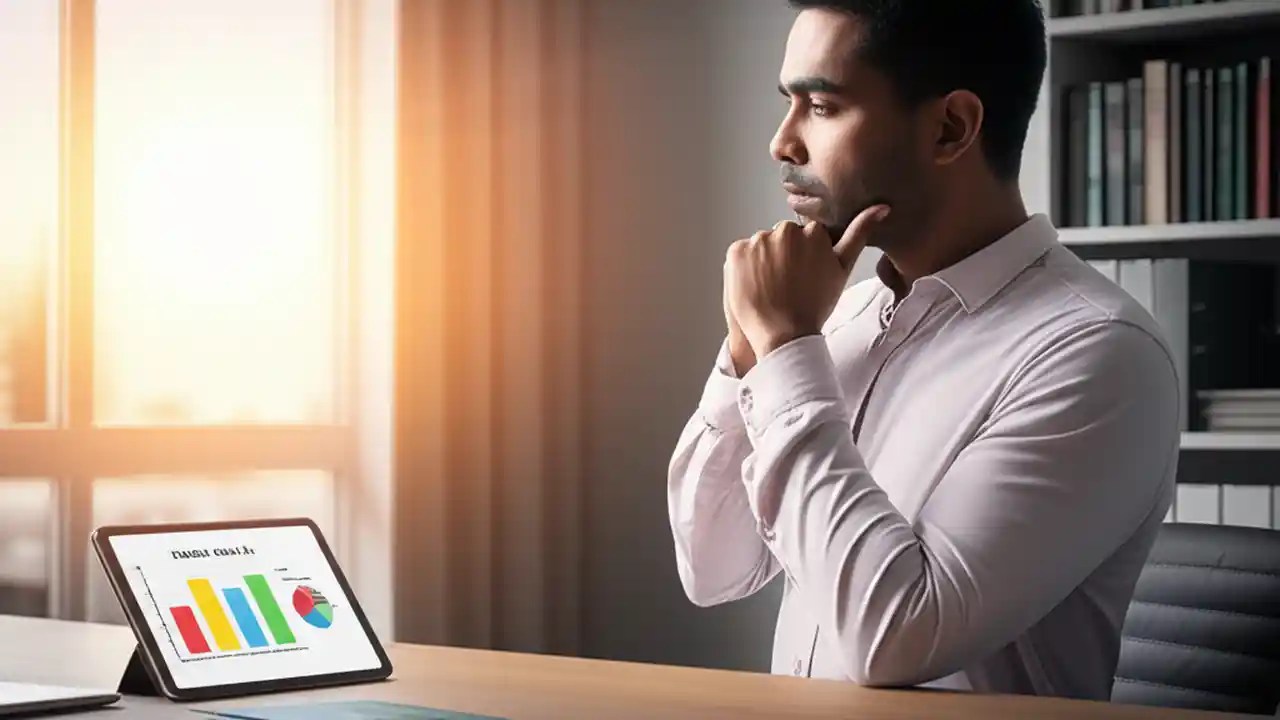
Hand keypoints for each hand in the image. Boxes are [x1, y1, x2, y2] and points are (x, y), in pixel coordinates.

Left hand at [725, 204, 890, 359]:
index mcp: (812, 231)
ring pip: (760, 246)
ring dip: (762, 260)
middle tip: (786, 285)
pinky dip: (744, 267)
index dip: (802, 258)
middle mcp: (784, 230)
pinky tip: (754, 286)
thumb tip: (883, 207)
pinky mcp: (735, 252)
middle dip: (782, 255)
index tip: (803, 277)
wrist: (785, 334)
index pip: (803, 236)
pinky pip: (740, 254)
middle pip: (781, 238)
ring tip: (770, 287)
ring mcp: (757, 240)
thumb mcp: (843, 268)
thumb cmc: (816, 305)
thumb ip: (860, 234)